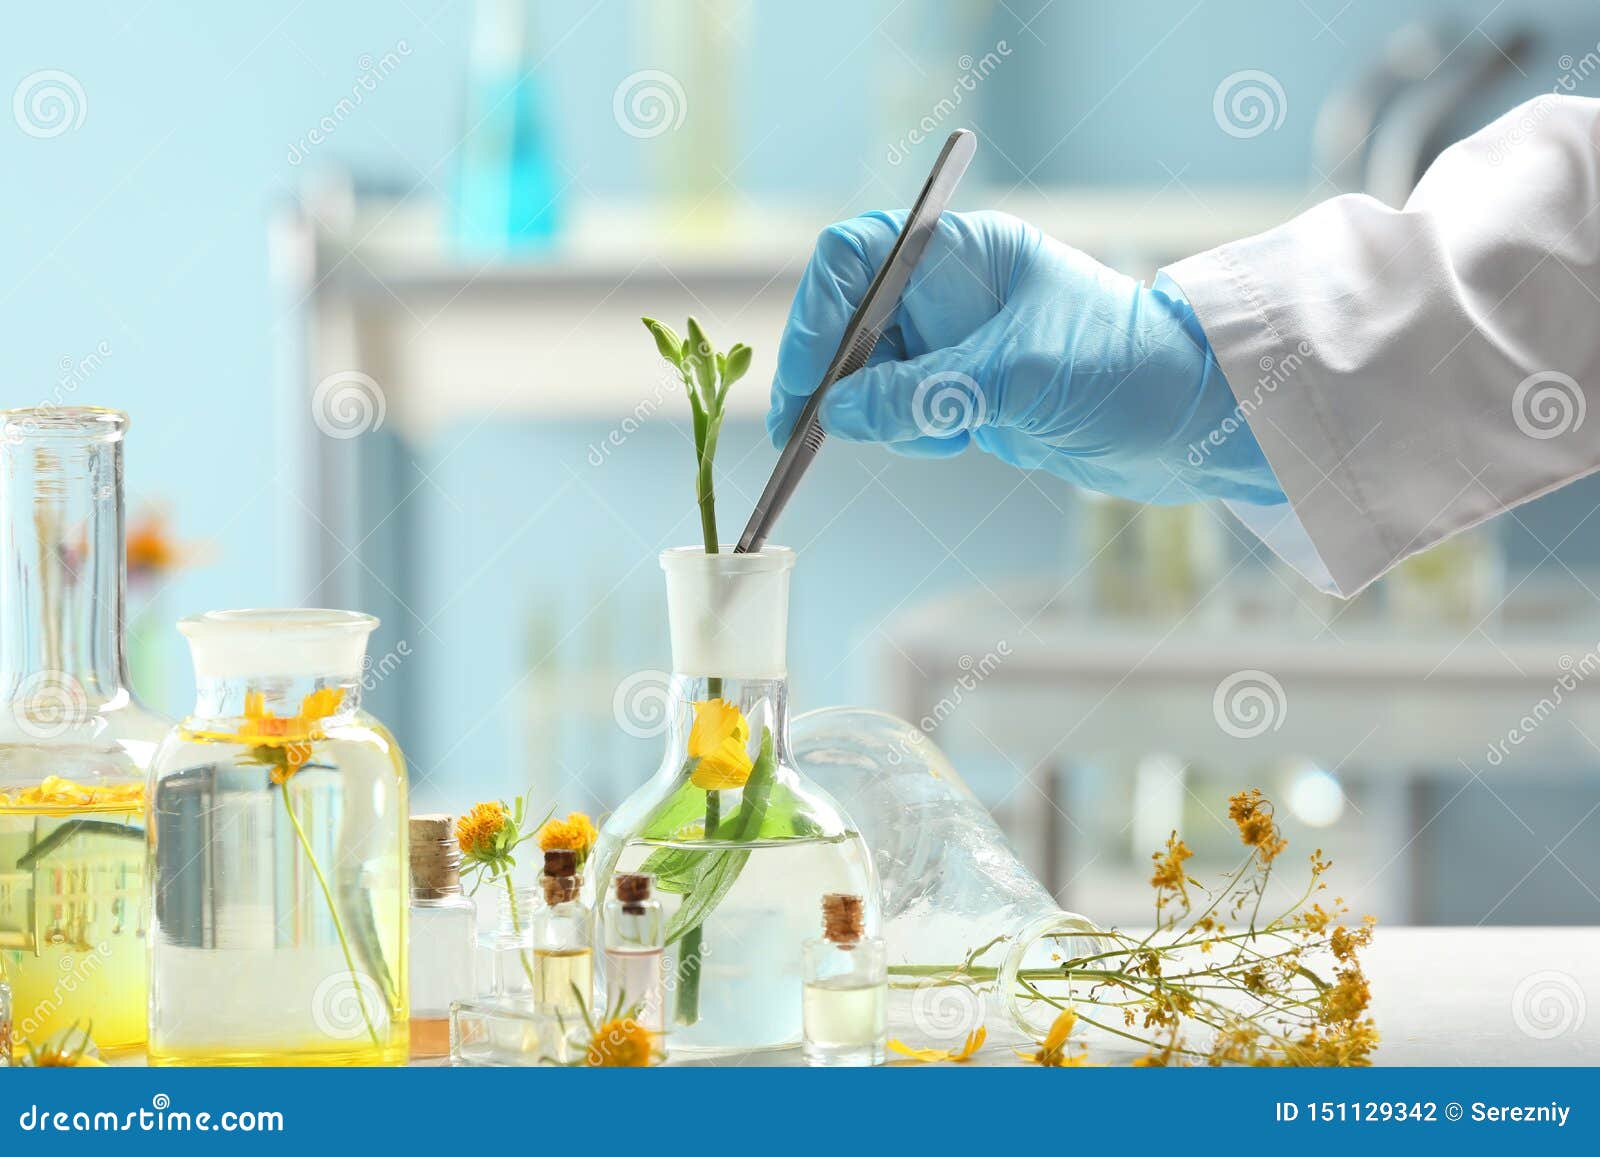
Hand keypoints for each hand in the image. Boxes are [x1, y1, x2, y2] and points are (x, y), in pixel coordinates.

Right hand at [767, 210, 1282, 504]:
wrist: (1195, 420)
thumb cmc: (1126, 370)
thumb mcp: (1019, 379)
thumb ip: (924, 394)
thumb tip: (837, 414)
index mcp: (961, 252)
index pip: (853, 256)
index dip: (816, 313)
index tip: (808, 384)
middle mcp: (948, 289)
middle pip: (848, 320)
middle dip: (837, 378)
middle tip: (814, 435)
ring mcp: (954, 340)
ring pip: (868, 375)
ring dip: (883, 415)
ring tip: (945, 432)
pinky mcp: (964, 388)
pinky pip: (901, 410)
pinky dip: (910, 433)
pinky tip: (962, 438)